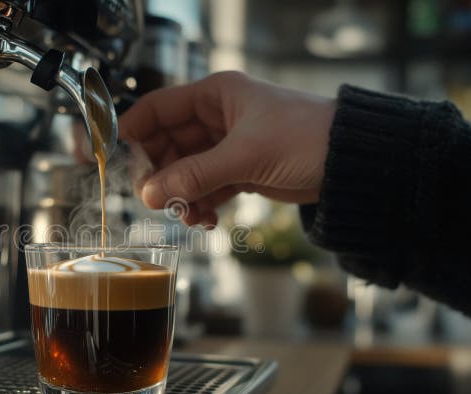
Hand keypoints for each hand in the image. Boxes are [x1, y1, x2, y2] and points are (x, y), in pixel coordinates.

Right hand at [119, 71, 335, 226]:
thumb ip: (195, 175)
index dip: (135, 134)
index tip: (120, 163)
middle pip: (165, 146)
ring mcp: (225, 146)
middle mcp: (215, 118)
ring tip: (191, 215)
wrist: (350, 164)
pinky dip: (200, 205)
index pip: (158, 109)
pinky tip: (206, 220)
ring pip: (183, 171)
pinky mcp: (238, 170)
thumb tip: (152, 193)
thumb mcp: (245, 156)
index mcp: (214, 96)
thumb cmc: (306, 139)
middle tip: (159, 201)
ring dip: (181, 196)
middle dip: (160, 176)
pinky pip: (204, 188)